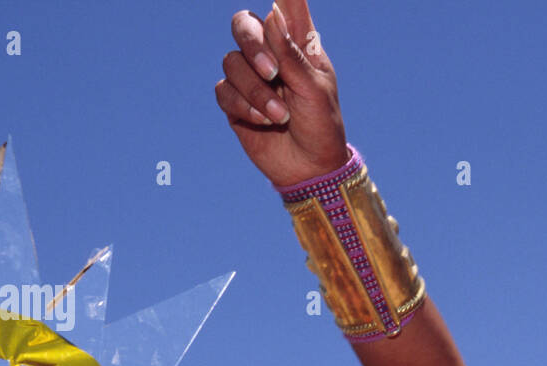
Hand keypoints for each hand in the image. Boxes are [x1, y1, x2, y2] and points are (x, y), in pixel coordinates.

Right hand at [216, 1, 348, 187]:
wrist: (311, 168)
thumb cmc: (322, 125)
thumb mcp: (313, 89)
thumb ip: (291, 54)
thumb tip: (272, 14)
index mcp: (297, 44)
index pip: (287, 7)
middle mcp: (271, 55)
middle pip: (243, 24)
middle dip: (252, 44)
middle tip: (271, 71)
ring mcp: (250, 78)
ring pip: (232, 63)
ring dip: (255, 91)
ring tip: (279, 115)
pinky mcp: (236, 103)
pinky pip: (225, 92)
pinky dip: (244, 106)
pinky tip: (264, 121)